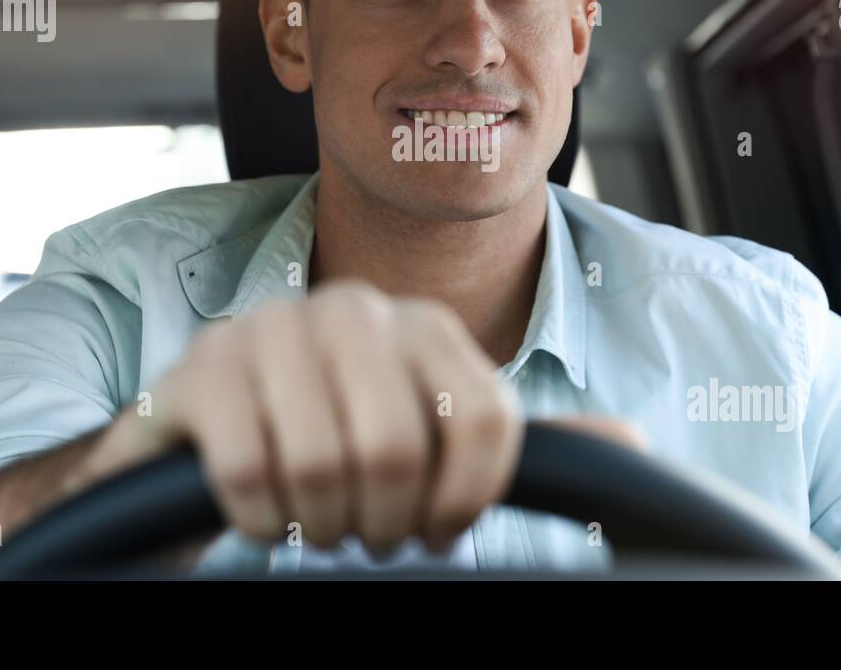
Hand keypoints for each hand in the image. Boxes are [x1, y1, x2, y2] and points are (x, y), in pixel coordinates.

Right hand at [92, 280, 524, 553]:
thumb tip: (636, 442)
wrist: (214, 430)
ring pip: (321, 465)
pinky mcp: (204, 365)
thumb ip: (518, 440)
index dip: (466, 501)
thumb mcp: (434, 432)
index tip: (436, 528)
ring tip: (321, 518)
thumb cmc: (339, 434)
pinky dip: (262, 520)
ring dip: (322, 523)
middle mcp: (352, 309)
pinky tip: (265, 510)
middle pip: (397, 450)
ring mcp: (271, 328)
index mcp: (423, 324)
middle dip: (384, 521)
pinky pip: (247, 473)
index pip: (484, 422)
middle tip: (368, 531)